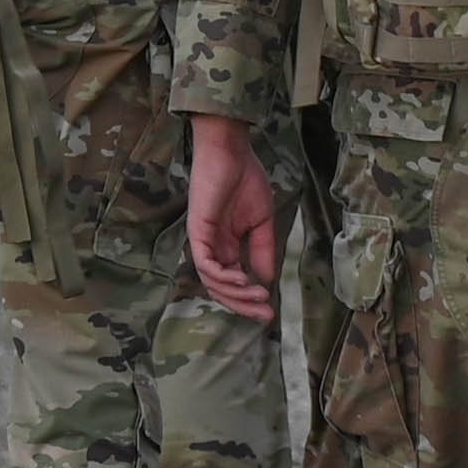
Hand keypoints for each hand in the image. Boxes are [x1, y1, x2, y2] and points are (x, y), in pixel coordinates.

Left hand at [185, 114, 278, 322]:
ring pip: (212, 281)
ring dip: (236, 293)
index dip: (249, 300)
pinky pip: (205, 263)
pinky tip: (243, 279)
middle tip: (265, 315)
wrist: (231, 151)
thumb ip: (262, 249)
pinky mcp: (197, 231)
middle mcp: (212, 248)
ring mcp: (203, 241)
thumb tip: (268, 278)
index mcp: (226, 246)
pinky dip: (223, 276)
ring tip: (258, 295)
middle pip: (221, 288)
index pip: (233, 282)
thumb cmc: (245, 179)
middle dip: (243, 305)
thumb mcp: (261, 221)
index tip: (270, 311)